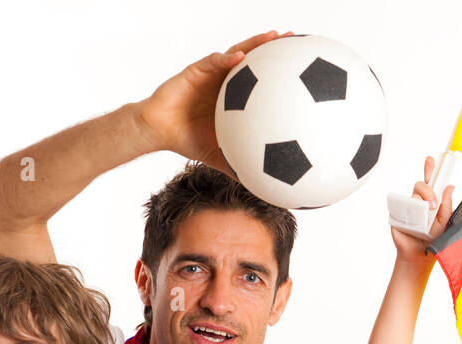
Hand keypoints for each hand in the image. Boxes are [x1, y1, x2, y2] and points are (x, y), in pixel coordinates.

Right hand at [137, 31, 289, 173]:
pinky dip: (226, 59)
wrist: (160, 132)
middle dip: (274, 48)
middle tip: (296, 39)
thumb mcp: (221, 157)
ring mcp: (211, 74)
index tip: (301, 68)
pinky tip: (240, 57)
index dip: (280, 72)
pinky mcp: (195, 71)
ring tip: (274, 36)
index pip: (262, 79)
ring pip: (237, 53)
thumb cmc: (188, 140)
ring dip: (255, 43)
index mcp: (235, 97)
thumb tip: (263, 188)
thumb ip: (242, 166)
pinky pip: (212, 62)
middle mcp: (226, 81)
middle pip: (254, 59)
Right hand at [392, 156, 454, 264]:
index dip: (429, 169)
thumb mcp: (444, 223)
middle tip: (433, 205)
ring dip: (420, 203)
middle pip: (421, 185)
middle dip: (428, 192)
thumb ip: (447, 206)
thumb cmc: (432, 240)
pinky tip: (410, 223)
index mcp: (431, 201)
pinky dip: (406, 213)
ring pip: (412, 196)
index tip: (430, 159)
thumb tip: (450, 187)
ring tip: (425, 219)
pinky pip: (400, 207)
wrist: (418, 256)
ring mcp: (407, 207)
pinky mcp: (397, 214)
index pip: (430, 182)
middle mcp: (418, 202)